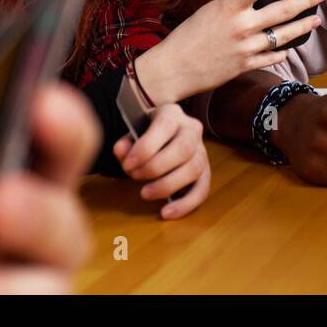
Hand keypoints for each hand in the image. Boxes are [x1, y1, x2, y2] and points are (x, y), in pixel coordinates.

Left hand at [112, 103, 208, 218]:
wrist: (160, 133)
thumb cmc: (145, 133)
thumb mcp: (132, 131)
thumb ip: (126, 142)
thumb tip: (122, 151)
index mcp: (172, 114)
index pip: (165, 126)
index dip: (146, 147)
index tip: (128, 164)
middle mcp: (192, 130)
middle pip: (183, 148)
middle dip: (156, 167)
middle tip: (134, 176)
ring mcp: (202, 151)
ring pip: (194, 169)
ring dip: (168, 185)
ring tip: (145, 193)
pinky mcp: (205, 172)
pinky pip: (202, 190)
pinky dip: (185, 204)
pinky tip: (166, 212)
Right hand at [134, 0, 326, 102]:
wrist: (172, 69)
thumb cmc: (188, 36)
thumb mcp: (210, 10)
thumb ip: (235, 4)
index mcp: (229, 6)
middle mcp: (241, 26)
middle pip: (282, 10)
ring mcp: (245, 48)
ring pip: (283, 35)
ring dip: (302, 26)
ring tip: (315, 19)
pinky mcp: (245, 66)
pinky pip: (272, 57)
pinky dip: (281, 51)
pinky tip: (289, 47)